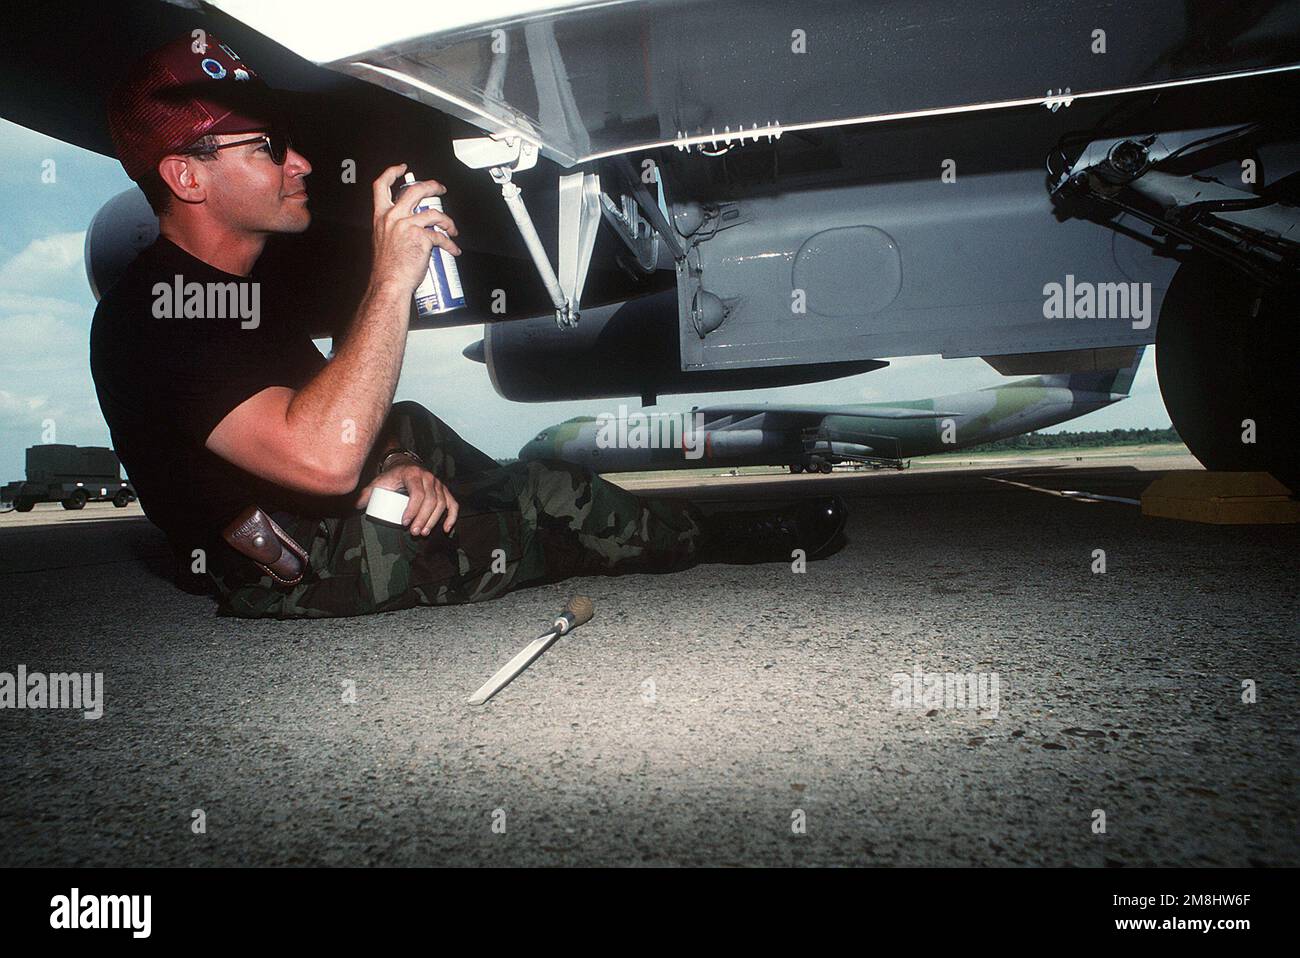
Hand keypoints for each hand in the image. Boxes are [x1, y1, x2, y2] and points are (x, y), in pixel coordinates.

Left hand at [354, 461, 458, 535]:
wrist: (403, 465)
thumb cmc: (389, 478)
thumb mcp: (376, 483)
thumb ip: (363, 494)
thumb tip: (348, 506)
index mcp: (412, 473)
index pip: (416, 492)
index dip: (412, 509)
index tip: (404, 523)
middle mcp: (428, 477)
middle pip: (430, 500)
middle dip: (423, 518)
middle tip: (414, 532)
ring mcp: (438, 483)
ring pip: (442, 503)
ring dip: (434, 520)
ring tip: (423, 533)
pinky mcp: (444, 490)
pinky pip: (452, 503)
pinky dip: (451, 516)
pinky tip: (446, 528)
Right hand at [368, 163, 461, 294]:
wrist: (389, 283)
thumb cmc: (387, 268)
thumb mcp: (383, 240)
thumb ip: (393, 228)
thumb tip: (409, 225)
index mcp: (381, 217)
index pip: (381, 186)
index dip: (392, 173)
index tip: (402, 168)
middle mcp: (393, 217)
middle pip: (415, 190)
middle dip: (432, 186)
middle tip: (441, 188)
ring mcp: (408, 226)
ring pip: (434, 213)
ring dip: (448, 221)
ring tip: (452, 228)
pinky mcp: (422, 238)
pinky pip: (441, 236)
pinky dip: (450, 244)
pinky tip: (453, 249)